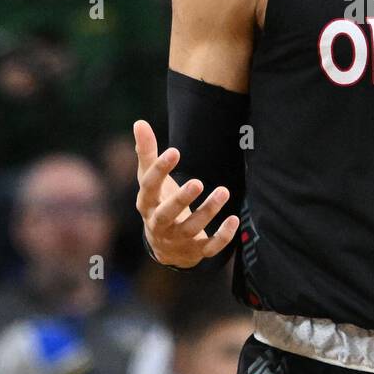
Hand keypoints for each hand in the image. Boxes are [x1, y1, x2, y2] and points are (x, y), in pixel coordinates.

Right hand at [133, 119, 239, 267]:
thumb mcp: (149, 179)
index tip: (175, 151)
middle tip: (197, 182)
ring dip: (208, 211)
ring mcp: (178, 239)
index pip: (149, 187)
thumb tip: (139, 122)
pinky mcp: (195, 251)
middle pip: (167, 213)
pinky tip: (234, 219)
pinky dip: (222, 236)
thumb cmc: (158, 203)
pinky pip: (209, 247)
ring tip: (223, 191)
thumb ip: (146, 152)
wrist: (164, 246)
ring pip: (192, 228)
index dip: (160, 170)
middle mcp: (159, 224)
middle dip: (181, 199)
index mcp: (146, 203)